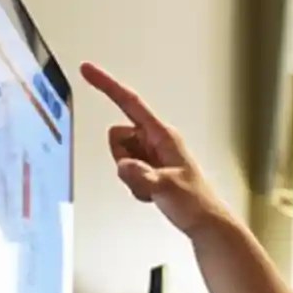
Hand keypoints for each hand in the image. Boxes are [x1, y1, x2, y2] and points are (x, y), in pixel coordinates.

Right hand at [80, 62, 231, 236]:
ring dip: (130, 176)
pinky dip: (134, 187)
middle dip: (123, 158)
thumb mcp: (167, 187)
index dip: (107, 85)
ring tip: (154, 188)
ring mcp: (151, 155)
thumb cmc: (196, 201)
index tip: (88, 69)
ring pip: (119, 157)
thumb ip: (143, 176)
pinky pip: (125, 172)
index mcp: (163, 135)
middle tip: (146, 176)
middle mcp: (155, 140)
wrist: (204, 223)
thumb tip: (124, 166)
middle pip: (116, 137)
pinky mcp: (148, 169)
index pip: (129, 102)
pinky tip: (153, 194)